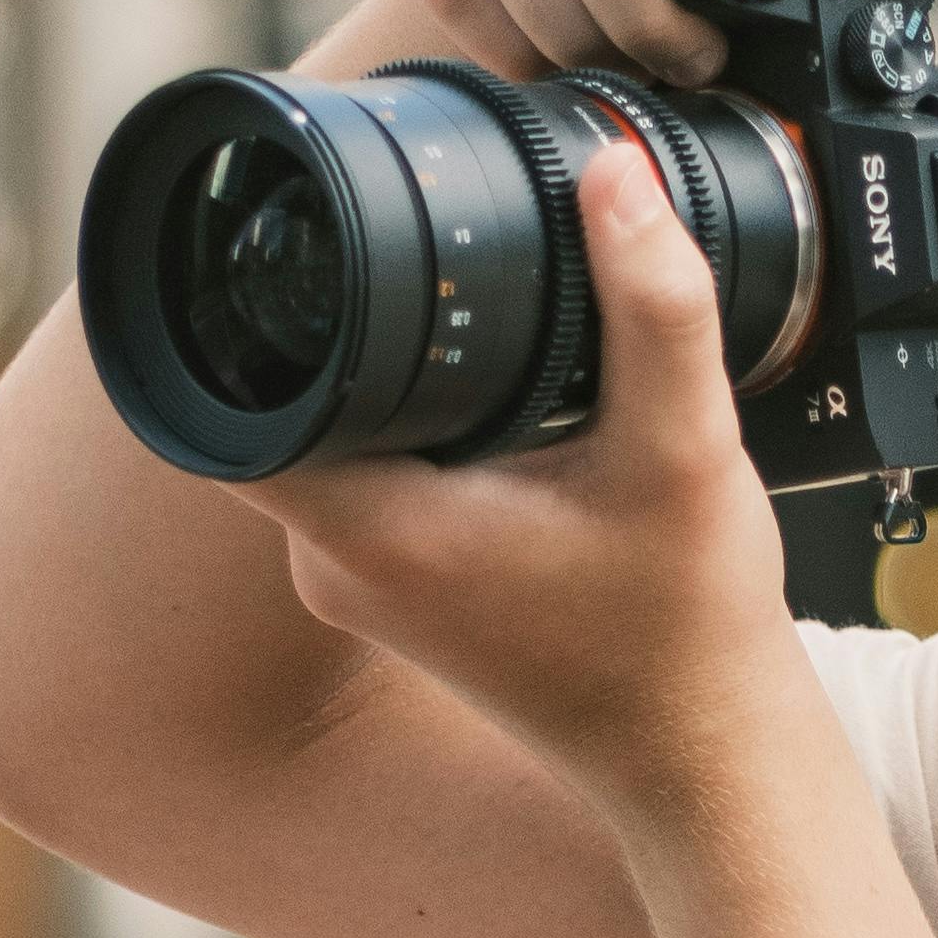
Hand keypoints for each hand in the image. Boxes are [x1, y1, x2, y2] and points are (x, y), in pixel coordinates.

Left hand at [245, 127, 798, 815]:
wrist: (708, 763)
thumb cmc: (690, 633)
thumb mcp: (686, 449)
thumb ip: (655, 302)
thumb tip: (615, 173)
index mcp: (373, 532)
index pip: (228, 394)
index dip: (234, 301)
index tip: (283, 232)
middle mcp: (340, 570)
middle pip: (274, 401)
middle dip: (322, 319)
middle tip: (389, 244)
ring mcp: (363, 591)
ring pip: (319, 442)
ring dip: (364, 376)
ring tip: (445, 320)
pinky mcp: (401, 600)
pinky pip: (358, 485)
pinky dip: (396, 431)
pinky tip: (471, 400)